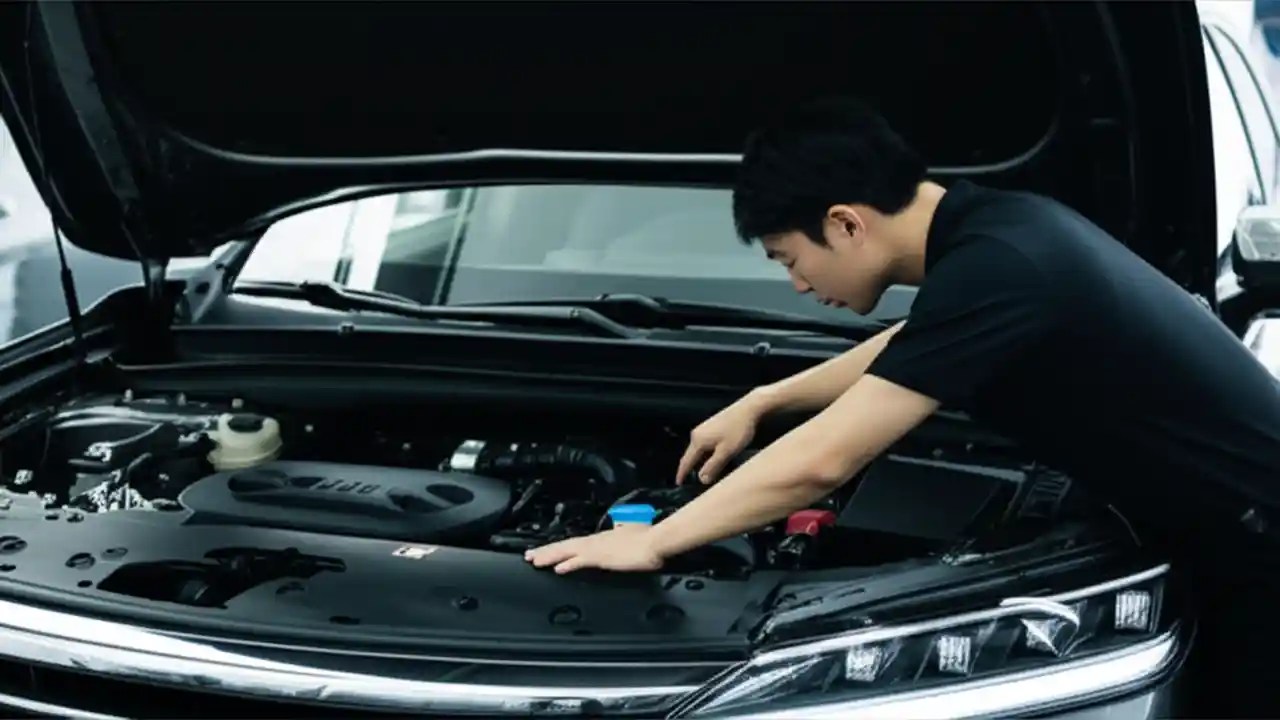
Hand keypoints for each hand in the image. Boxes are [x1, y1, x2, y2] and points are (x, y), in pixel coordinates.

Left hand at [524, 525, 663, 573]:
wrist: (656, 541)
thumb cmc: (648, 539)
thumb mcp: (632, 536)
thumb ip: (624, 536)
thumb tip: (623, 533)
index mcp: (602, 538)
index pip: (575, 543)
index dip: (560, 547)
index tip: (547, 550)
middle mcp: (595, 541)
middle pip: (565, 546)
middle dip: (547, 551)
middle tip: (529, 556)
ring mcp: (597, 548)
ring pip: (567, 551)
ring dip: (550, 556)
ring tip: (534, 560)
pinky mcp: (601, 557)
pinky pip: (580, 561)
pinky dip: (567, 564)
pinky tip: (557, 569)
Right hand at [676, 393, 765, 484]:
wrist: (749, 408)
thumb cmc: (738, 431)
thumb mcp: (726, 452)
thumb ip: (713, 466)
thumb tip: (701, 480)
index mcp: (698, 441)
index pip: (686, 461)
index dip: (682, 473)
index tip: (678, 483)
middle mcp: (697, 433)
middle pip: (690, 454)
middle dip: (689, 467)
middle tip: (688, 479)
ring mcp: (703, 428)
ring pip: (698, 449)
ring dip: (699, 460)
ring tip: (702, 471)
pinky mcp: (710, 425)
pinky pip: (703, 443)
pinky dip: (705, 453)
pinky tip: (712, 457)